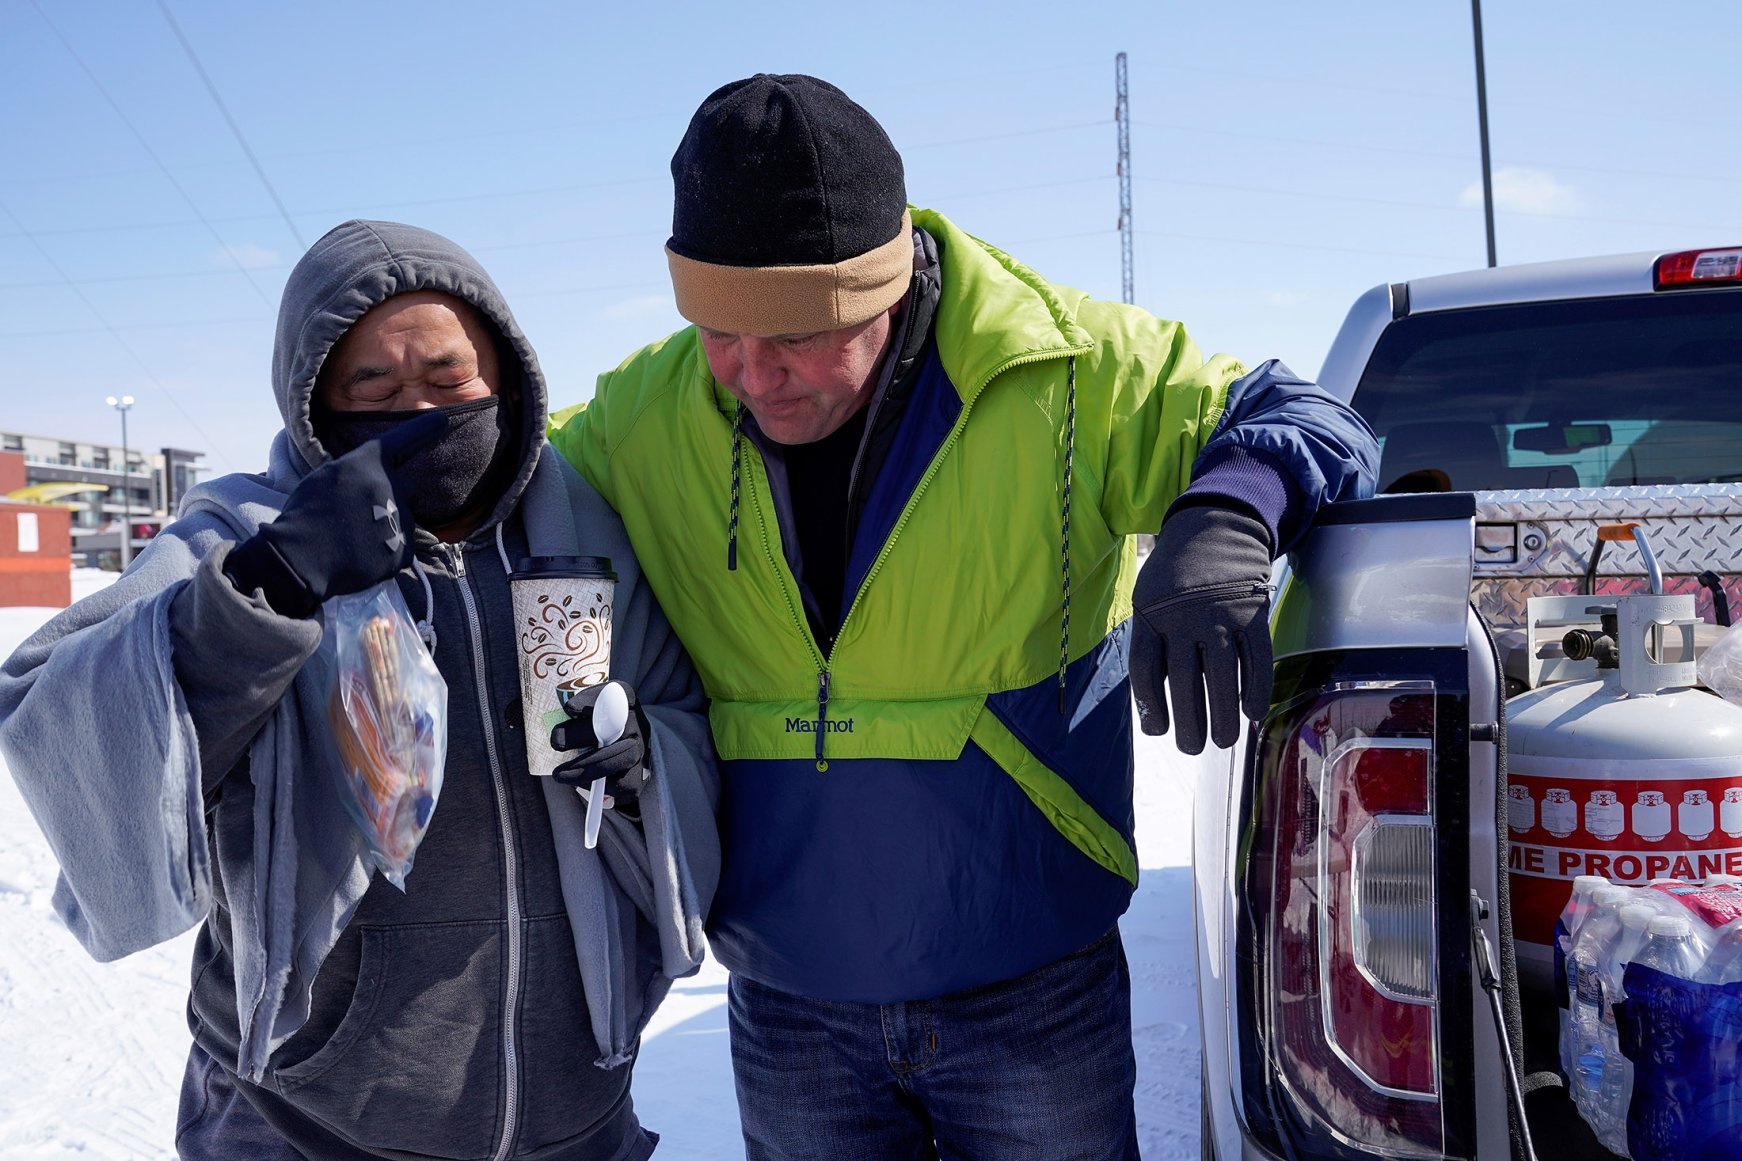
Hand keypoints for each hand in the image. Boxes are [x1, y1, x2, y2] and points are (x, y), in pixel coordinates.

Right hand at [223, 411, 448, 616]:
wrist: (301, 558)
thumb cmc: (306, 514)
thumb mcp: (327, 476)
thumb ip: (358, 472)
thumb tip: (375, 477)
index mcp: (369, 463)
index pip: (403, 439)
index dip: (424, 429)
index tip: (443, 420)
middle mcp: (392, 485)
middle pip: (405, 488)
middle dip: (391, 497)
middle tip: (360, 514)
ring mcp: (401, 518)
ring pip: (403, 518)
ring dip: (387, 525)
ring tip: (355, 538)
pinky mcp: (404, 549)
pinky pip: (401, 546)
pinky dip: (385, 551)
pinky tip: (362, 554)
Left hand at [549, 681, 651, 803]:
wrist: (628, 751)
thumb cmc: (597, 729)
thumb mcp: (589, 713)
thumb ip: (565, 710)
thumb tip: (515, 713)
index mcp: (624, 701)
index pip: (616, 691)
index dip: (593, 698)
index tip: (569, 707)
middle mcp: (636, 722)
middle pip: (614, 725)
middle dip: (581, 735)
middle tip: (556, 742)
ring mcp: (640, 749)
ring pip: (620, 756)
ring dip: (586, 767)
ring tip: (560, 775)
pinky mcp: (639, 775)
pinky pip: (622, 783)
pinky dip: (600, 786)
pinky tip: (582, 785)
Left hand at [1130, 504, 1274, 753]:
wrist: (1213, 528)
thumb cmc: (1175, 576)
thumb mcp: (1148, 600)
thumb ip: (1154, 644)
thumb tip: (1159, 702)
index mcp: (1151, 616)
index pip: (1146, 671)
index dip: (1152, 707)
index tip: (1157, 730)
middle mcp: (1184, 618)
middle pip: (1185, 682)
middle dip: (1188, 723)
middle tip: (1191, 748)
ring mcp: (1220, 615)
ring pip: (1221, 677)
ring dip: (1223, 716)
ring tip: (1223, 741)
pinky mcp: (1252, 613)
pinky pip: (1256, 659)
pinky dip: (1255, 689)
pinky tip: (1253, 713)